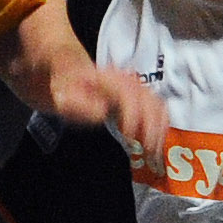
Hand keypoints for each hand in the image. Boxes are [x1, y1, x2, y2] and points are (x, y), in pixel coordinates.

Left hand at [47, 57, 169, 164]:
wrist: (69, 70)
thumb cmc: (64, 85)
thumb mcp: (61, 94)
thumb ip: (77, 104)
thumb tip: (101, 112)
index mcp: (107, 79)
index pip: (129, 95)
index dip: (133, 115)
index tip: (130, 135)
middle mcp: (125, 81)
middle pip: (150, 100)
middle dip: (152, 127)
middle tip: (149, 150)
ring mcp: (134, 88)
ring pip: (158, 105)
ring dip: (160, 130)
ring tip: (154, 152)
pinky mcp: (139, 97)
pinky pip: (158, 108)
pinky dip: (162, 126)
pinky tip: (156, 143)